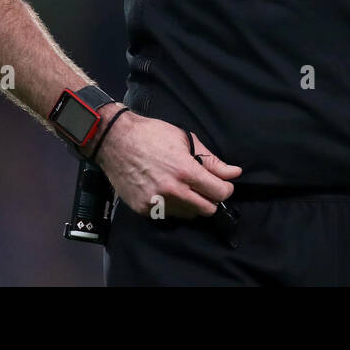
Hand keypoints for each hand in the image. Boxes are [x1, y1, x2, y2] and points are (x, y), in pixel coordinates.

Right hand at [94, 108, 241, 219]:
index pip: (219, 193)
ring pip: (188, 214)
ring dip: (192, 204)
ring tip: (183, 187)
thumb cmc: (152, 135)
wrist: (115, 141)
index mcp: (185, 171)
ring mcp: (156, 202)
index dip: (226, 188)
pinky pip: (168, 215)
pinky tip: (166, 190)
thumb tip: (234, 173)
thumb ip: (212, 161)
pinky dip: (172, 206)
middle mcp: (172, 190)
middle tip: (205, 187)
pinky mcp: (143, 209)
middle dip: (211, 199)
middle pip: (206, 210)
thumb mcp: (185, 140)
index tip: (223, 184)